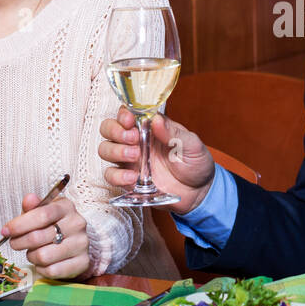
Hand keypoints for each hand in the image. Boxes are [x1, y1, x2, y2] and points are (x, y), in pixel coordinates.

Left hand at [1, 195, 89, 279]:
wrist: (73, 243)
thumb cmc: (53, 225)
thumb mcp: (41, 212)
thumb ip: (32, 207)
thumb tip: (29, 199)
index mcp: (66, 207)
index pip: (42, 215)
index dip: (20, 224)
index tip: (6, 231)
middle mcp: (77, 224)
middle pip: (38, 237)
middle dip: (19, 242)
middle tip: (15, 243)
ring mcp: (81, 244)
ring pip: (43, 256)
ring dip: (31, 256)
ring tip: (32, 252)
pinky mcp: (82, 262)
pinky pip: (52, 271)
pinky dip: (41, 268)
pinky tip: (43, 262)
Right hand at [98, 107, 215, 213]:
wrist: (199, 191)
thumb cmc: (195, 163)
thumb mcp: (192, 145)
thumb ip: (173, 133)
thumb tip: (156, 119)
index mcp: (150, 128)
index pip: (127, 114)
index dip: (123, 114)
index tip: (130, 119)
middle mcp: (136, 141)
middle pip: (109, 129)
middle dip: (115, 130)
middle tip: (133, 138)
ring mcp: (130, 161)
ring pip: (105, 149)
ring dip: (115, 150)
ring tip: (135, 155)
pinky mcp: (128, 180)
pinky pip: (111, 175)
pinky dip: (117, 175)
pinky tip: (132, 177)